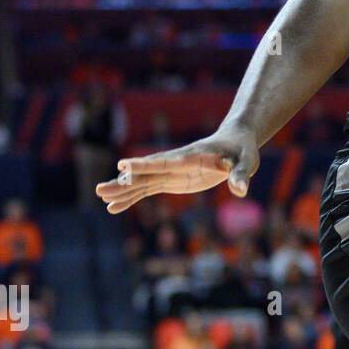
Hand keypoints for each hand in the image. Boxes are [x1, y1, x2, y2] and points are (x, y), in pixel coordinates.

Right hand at [94, 124, 259, 212]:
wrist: (235, 141)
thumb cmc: (242, 150)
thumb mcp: (247, 162)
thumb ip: (240, 174)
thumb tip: (240, 190)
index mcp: (194, 157)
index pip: (167, 161)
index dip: (146, 165)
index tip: (124, 167)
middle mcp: (177, 163)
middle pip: (147, 172)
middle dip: (125, 180)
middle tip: (101, 189)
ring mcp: (172, 171)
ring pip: (143, 181)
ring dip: (122, 189)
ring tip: (101, 196)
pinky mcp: (171, 179)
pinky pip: (148, 189)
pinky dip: (131, 197)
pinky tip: (114, 206)